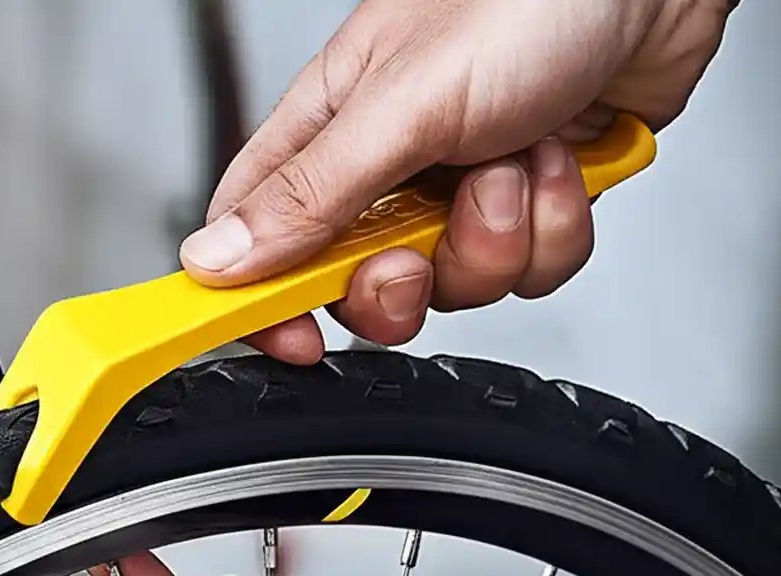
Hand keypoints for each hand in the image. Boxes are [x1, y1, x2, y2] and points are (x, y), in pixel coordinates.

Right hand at [178, 0, 733, 362]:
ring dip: (500, 236)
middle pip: (359, 284)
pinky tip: (562, 160)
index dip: (263, 299)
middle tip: (425, 242)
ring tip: (518, 160)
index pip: (255, 235)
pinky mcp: (527, 203)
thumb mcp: (401, 103)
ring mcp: (460, 189)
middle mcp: (388, 166)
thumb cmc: (525, 0)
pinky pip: (529, 269)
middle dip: (405, 282)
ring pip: (457, 284)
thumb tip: (219, 258)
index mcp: (329, 129)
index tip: (292, 337)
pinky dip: (555, 225)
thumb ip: (310, 191)